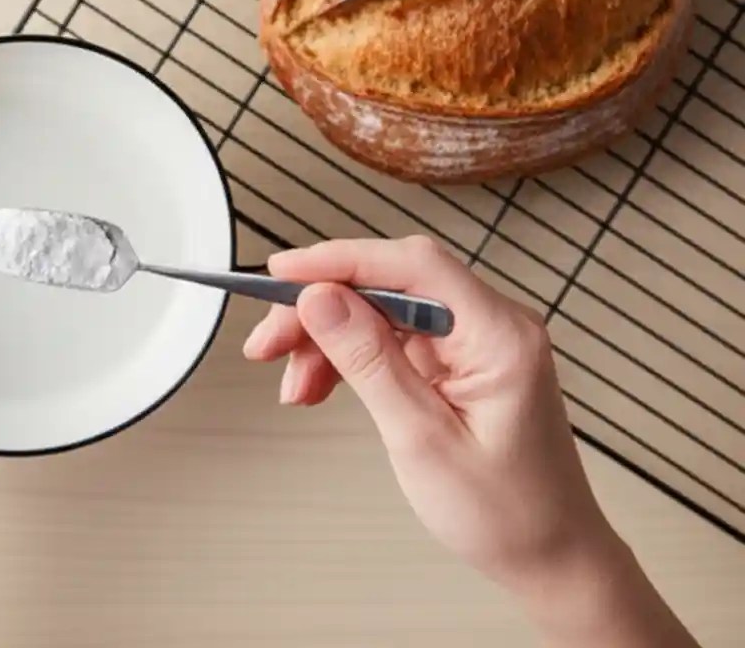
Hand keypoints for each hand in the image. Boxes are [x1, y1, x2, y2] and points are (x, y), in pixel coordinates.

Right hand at [244, 236, 697, 646]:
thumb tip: (321, 300)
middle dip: (321, 307)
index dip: (340, 260)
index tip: (282, 272)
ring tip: (293, 382)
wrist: (549, 557)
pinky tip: (319, 385)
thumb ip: (368, 361)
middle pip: (389, 283)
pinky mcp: (459, 362)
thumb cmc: (506, 513)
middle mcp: (492, 326)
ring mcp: (475, 343)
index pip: (412, 265)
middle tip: (268, 342)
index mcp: (500, 335)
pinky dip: (350, 357)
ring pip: (382, 311)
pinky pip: (392, 339)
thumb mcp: (421, 439)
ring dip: (328, 338)